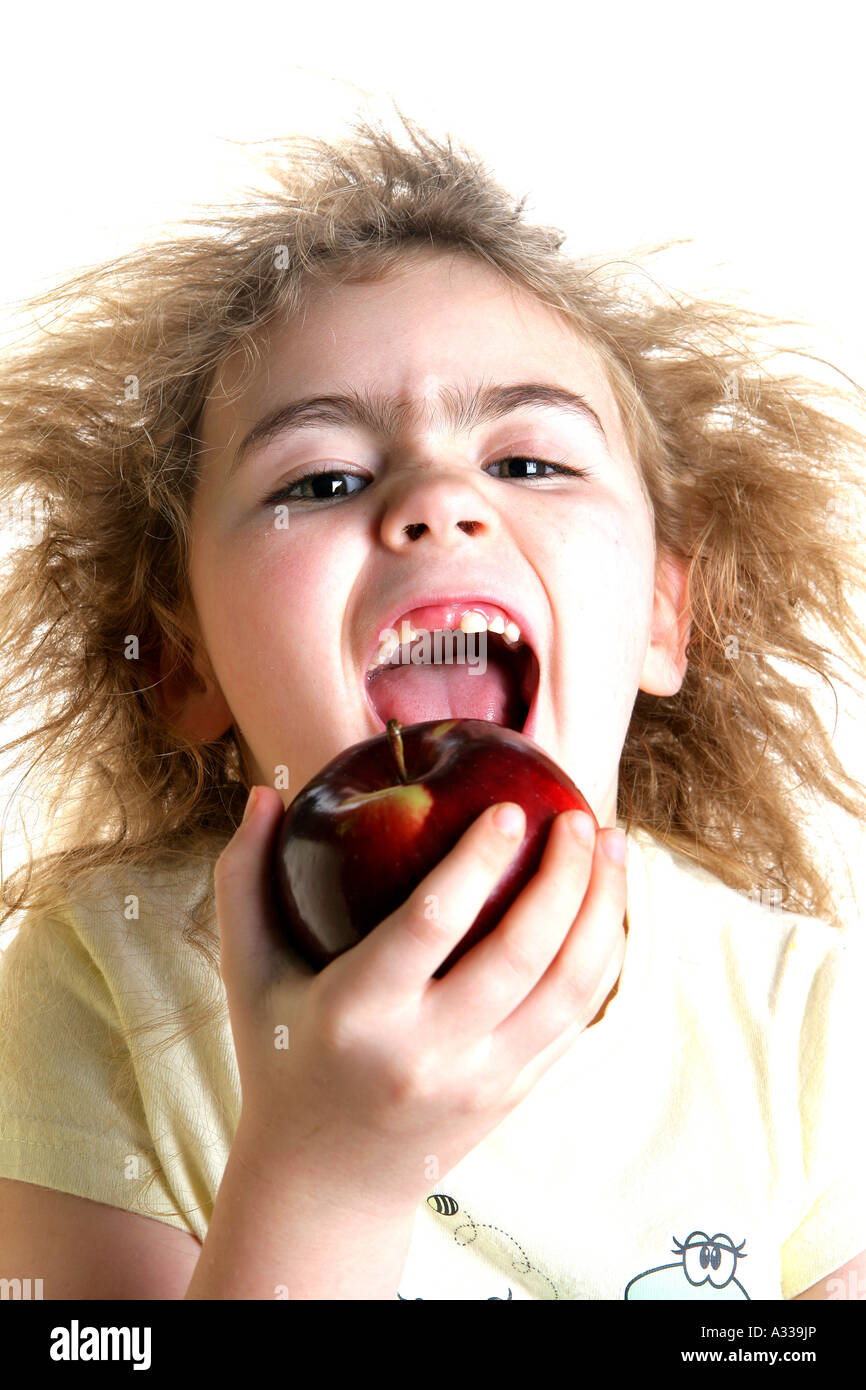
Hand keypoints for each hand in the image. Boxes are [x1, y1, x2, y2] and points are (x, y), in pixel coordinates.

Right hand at [215, 786, 626, 1212]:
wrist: (325, 1183)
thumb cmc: (281, 1059)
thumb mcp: (248, 977)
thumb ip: (243, 883)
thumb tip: (263, 794)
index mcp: (357, 1013)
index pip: (429, 924)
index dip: (475, 860)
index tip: (510, 808)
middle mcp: (426, 1051)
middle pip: (520, 953)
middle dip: (565, 876)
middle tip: (581, 817)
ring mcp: (480, 1080)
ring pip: (568, 988)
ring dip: (603, 911)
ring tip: (615, 846)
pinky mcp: (515, 1093)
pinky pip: (575, 1017)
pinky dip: (601, 956)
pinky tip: (606, 905)